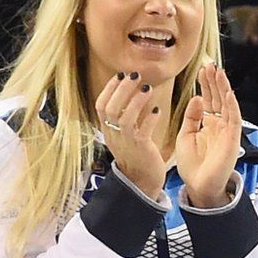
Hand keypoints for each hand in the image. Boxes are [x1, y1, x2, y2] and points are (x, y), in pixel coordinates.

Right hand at [92, 71, 170, 196]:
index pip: (101, 106)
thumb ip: (124, 116)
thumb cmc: (136, 155)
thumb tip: (129, 92)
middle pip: (111, 109)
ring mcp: (126, 143)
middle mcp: (114, 135)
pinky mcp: (141, 150)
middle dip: (122, 89)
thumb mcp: (123, 135)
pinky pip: (142, 132)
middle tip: (135, 75)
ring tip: (147, 88)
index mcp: (108, 130)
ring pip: (124, 119)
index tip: (120, 75)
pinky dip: (149, 120)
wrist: (141, 182)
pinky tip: (157, 111)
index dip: (109, 89)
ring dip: (136, 101)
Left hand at [176, 63, 242, 207]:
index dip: (206, 84)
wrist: (198, 186)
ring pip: (227, 105)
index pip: (209, 99)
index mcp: (208, 124)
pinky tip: (227, 93)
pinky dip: (232, 106)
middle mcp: (220, 125)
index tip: (202, 68)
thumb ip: (191, 116)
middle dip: (214, 81)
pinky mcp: (233, 140)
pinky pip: (234, 119)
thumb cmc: (192, 165)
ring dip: (223, 88)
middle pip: (218, 98)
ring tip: (218, 72)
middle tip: (210, 63)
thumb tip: (197, 97)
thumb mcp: (185, 136)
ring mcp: (227, 132)